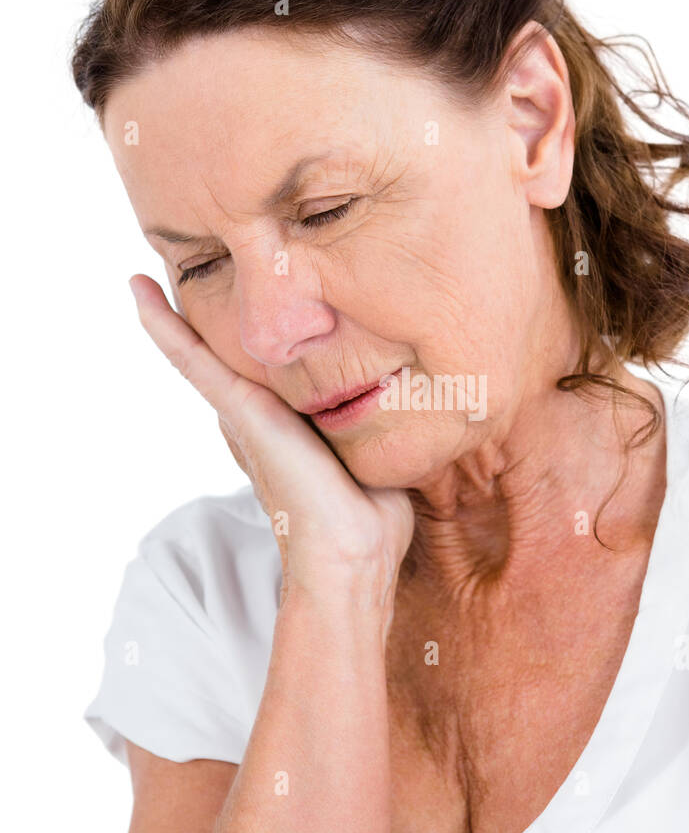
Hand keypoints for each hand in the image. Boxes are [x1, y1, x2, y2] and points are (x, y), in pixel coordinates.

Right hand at [128, 276, 414, 604]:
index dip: (244, 343)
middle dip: (197, 322)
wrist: (353, 556)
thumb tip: (402, 406)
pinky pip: (195, 362)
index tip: (234, 303)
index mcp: (281, 430)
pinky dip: (167, 328)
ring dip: (170, 318)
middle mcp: (254, 421)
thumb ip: (369, 428)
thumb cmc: (372, 518)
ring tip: (143, 279)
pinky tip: (142, 292)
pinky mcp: (242, 414)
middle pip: (223, 360)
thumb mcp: (370, 457)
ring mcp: (243, 417)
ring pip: (200, 356)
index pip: (257, 377)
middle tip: (170, 277)